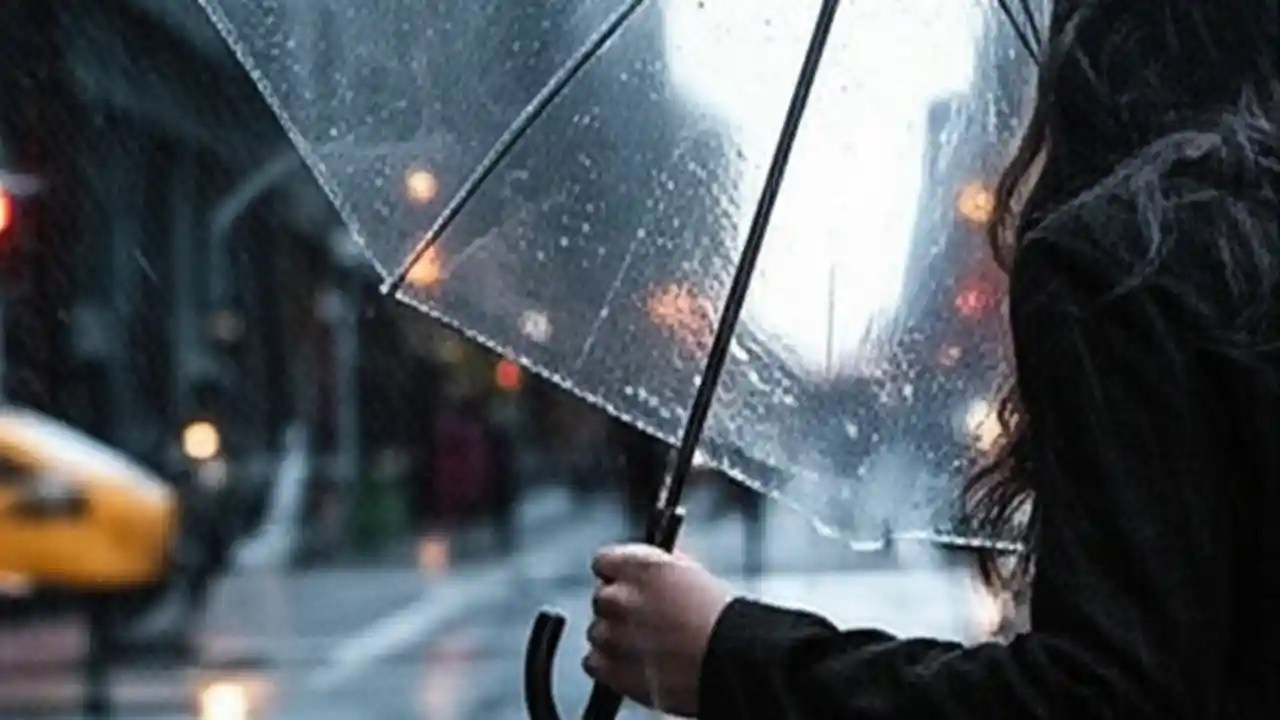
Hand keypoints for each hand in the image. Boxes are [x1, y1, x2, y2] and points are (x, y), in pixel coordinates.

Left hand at [584, 544, 731, 716]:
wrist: (730, 660)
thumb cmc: (718, 617)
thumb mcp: (690, 573)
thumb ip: (659, 565)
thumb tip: (646, 565)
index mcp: (638, 566)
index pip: (603, 562)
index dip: (616, 574)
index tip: (625, 584)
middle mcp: (620, 596)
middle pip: (601, 598)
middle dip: (619, 609)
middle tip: (644, 621)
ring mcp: (612, 633)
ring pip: (598, 632)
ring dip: (615, 638)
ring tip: (648, 647)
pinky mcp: (611, 667)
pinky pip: (593, 662)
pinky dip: (609, 665)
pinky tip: (635, 664)